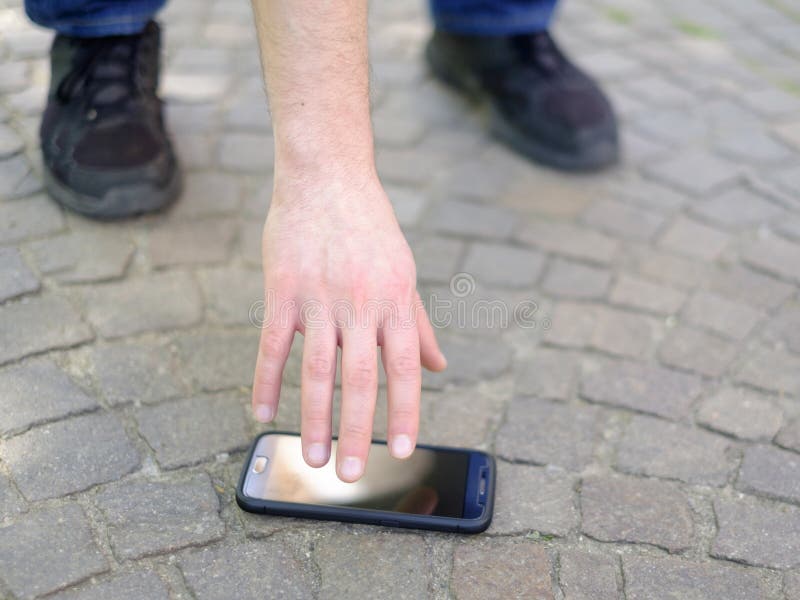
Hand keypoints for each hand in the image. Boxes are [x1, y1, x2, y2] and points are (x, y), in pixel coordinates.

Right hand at [251, 173, 446, 481]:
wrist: (327, 176)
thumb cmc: (369, 228)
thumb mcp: (403, 273)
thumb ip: (417, 323)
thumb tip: (439, 367)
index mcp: (394, 301)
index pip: (404, 368)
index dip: (403, 411)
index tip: (400, 450)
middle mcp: (360, 303)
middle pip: (359, 379)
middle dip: (357, 430)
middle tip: (352, 474)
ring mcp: (319, 297)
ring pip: (316, 370)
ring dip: (314, 418)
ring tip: (313, 457)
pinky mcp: (282, 289)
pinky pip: (273, 344)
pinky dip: (266, 380)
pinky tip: (261, 412)